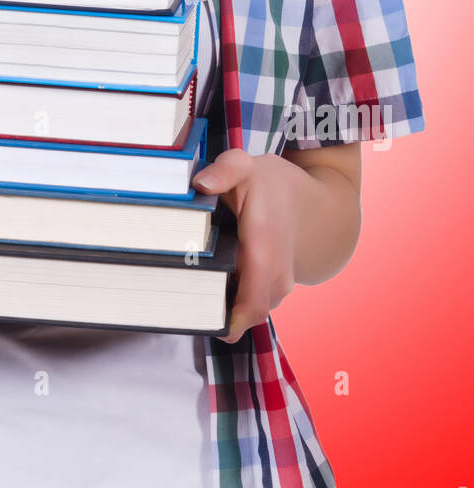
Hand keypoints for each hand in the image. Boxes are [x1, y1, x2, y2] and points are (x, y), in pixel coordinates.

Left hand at [193, 150, 301, 342]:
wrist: (308, 202)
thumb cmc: (270, 185)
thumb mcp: (245, 167)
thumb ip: (225, 170)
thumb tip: (201, 184)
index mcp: (264, 249)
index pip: (250, 304)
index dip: (224, 319)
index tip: (191, 313)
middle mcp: (275, 275)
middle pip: (243, 316)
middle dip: (211, 314)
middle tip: (180, 300)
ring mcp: (277, 286)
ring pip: (246, 313)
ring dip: (220, 307)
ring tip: (191, 288)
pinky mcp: (272, 290)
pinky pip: (249, 305)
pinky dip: (230, 300)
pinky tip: (209, 283)